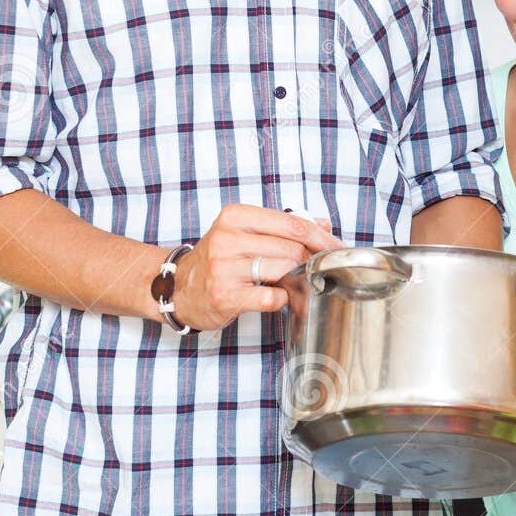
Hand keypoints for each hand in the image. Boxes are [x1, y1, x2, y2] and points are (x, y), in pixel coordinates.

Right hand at [172, 205, 336, 329]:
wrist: (179, 288)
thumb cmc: (218, 259)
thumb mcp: (244, 233)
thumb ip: (283, 227)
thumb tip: (323, 225)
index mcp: (235, 217)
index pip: (292, 224)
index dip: (321, 238)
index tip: (337, 249)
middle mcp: (227, 239)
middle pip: (292, 248)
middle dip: (313, 261)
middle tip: (321, 270)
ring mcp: (223, 268)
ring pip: (283, 270)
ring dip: (298, 280)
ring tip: (299, 283)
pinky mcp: (225, 295)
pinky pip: (271, 297)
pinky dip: (283, 298)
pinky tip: (278, 296)